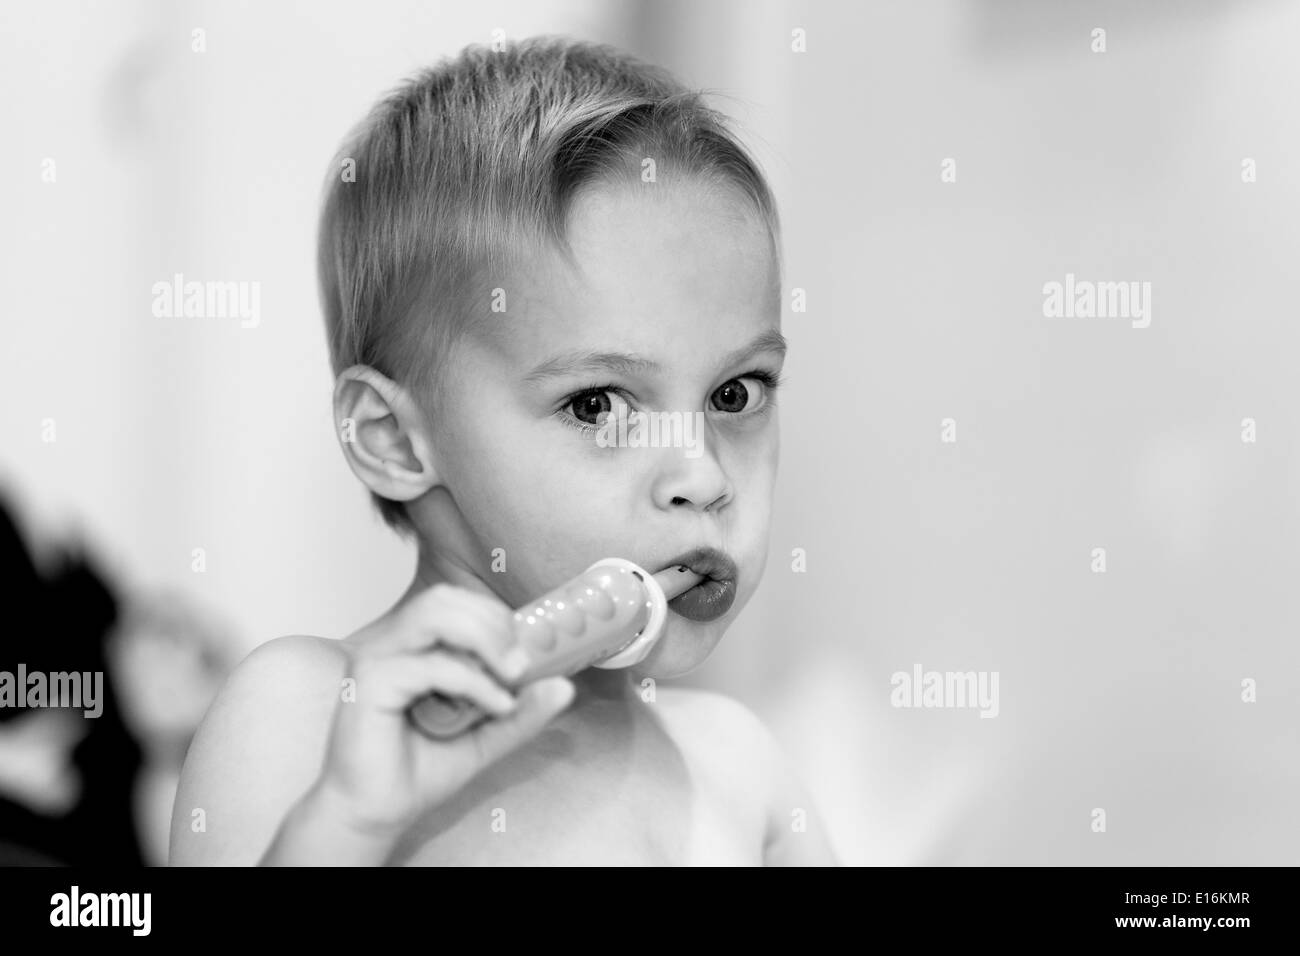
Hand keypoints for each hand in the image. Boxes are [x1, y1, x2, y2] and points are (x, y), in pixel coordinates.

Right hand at [316, 582, 572, 838]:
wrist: (375, 813)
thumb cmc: (416, 771)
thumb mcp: (485, 738)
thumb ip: (521, 712)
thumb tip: (563, 686)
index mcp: (412, 648)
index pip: (455, 604)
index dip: (497, 618)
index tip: (530, 654)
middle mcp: (392, 645)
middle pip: (444, 599)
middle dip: (494, 623)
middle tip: (523, 663)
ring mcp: (377, 659)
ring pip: (435, 615)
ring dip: (484, 639)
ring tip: (512, 674)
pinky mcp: (370, 683)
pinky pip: (431, 665)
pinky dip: (473, 682)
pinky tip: (495, 705)